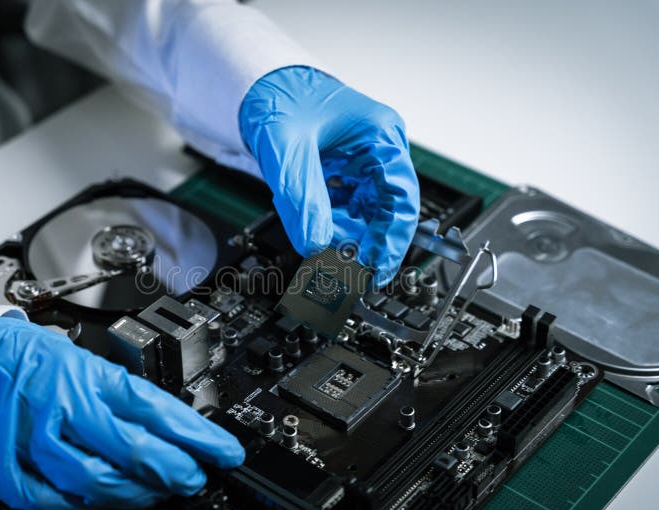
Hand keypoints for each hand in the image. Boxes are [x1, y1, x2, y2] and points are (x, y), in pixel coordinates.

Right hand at [0, 317, 243, 509]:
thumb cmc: (30, 359)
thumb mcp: (84, 359)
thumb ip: (120, 395)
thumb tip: (170, 425)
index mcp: (88, 375)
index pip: (156, 408)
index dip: (197, 436)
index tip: (224, 451)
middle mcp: (64, 407)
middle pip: (133, 450)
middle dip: (175, 470)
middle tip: (194, 477)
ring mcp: (34, 441)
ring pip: (98, 482)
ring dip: (137, 493)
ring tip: (157, 490)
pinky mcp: (8, 471)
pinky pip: (53, 504)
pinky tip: (104, 505)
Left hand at [240, 67, 419, 286]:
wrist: (257, 88)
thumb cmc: (278, 97)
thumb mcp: (287, 150)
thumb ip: (302, 199)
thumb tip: (315, 244)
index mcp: (381, 136)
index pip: (401, 198)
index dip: (391, 240)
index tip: (375, 270)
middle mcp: (377, 150)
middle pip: (386, 211)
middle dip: (367, 244)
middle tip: (346, 273)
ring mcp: (360, 163)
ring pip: (365, 215)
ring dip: (347, 238)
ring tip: (327, 256)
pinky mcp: (342, 175)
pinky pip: (345, 210)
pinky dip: (332, 226)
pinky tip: (317, 235)